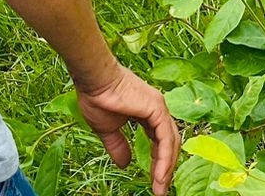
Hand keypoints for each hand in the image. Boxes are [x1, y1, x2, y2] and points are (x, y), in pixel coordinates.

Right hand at [75, 64, 180, 195]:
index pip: (159, 140)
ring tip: (160, 188)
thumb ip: (118, 147)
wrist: (94, 80)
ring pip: (171, 142)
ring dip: (167, 168)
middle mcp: (157, 109)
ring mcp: (159, 107)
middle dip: (166, 168)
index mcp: (147, 112)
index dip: (158, 162)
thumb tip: (125, 164)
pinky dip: (164, 159)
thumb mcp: (108, 130)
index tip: (154, 182)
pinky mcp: (157, 108)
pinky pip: (165, 138)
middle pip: (169, 143)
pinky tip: (160, 175)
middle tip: (161, 190)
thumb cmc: (98, 98)